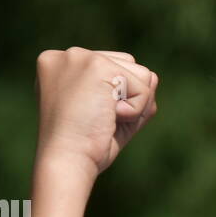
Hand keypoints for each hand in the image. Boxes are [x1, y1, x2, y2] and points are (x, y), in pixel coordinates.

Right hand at [33, 47, 158, 178]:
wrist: (67, 161)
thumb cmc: (84, 147)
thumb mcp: (109, 118)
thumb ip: (132, 95)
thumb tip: (153, 77)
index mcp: (62, 66)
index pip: (113, 69)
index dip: (115, 99)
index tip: (88, 118)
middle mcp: (68, 56)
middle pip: (128, 66)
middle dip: (126, 98)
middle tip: (97, 120)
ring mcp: (81, 57)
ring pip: (140, 74)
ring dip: (132, 105)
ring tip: (102, 118)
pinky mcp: (98, 66)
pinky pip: (143, 87)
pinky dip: (135, 111)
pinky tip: (108, 118)